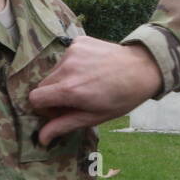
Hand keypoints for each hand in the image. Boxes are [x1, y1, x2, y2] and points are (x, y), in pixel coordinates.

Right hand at [28, 38, 161, 144]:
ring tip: (88, 82)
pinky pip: (66, 56)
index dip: (45, 108)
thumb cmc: (121, 97)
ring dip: (64, 79)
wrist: (143, 68)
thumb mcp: (94, 116)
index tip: (60, 111)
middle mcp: (67, 67)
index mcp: (69, 89)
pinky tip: (92, 68)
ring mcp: (72, 51)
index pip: (35, 98)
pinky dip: (73, 64)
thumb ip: (65, 125)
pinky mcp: (79, 41)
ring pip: (54, 70)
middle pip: (43, 85)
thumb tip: (42, 138)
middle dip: (54, 95)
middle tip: (77, 99)